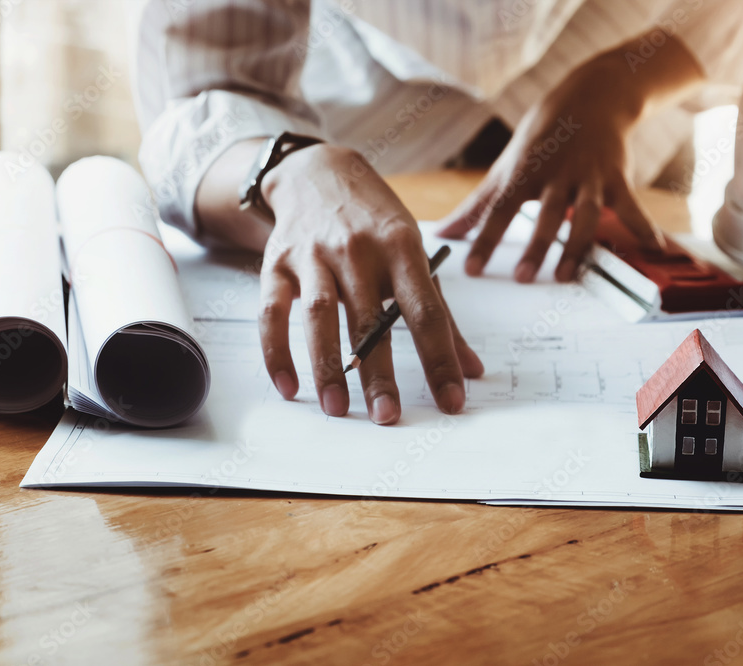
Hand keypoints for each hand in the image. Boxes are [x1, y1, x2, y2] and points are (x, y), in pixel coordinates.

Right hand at [258, 144, 483, 423]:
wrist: (318, 172)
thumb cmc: (375, 220)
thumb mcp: (415, 251)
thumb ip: (440, 311)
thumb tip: (470, 368)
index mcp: (401, 247)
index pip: (426, 311)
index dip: (440, 358)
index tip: (452, 400)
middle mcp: (357, 250)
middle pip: (368, 319)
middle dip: (378, 372)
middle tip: (387, 416)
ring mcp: (313, 256)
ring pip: (318, 316)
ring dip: (326, 366)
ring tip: (337, 408)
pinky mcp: (277, 263)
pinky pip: (271, 312)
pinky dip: (276, 351)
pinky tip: (288, 386)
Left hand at [438, 51, 672, 282]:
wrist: (590, 97)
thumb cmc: (541, 138)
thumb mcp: (506, 166)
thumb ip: (477, 205)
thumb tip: (443, 234)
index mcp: (524, 171)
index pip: (499, 209)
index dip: (484, 239)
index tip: (470, 268)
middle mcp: (557, 174)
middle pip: (545, 214)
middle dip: (535, 246)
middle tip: (522, 278)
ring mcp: (590, 177)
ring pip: (585, 214)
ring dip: (577, 246)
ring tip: (567, 275)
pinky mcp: (618, 178)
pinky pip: (631, 206)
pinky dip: (643, 226)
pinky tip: (652, 248)